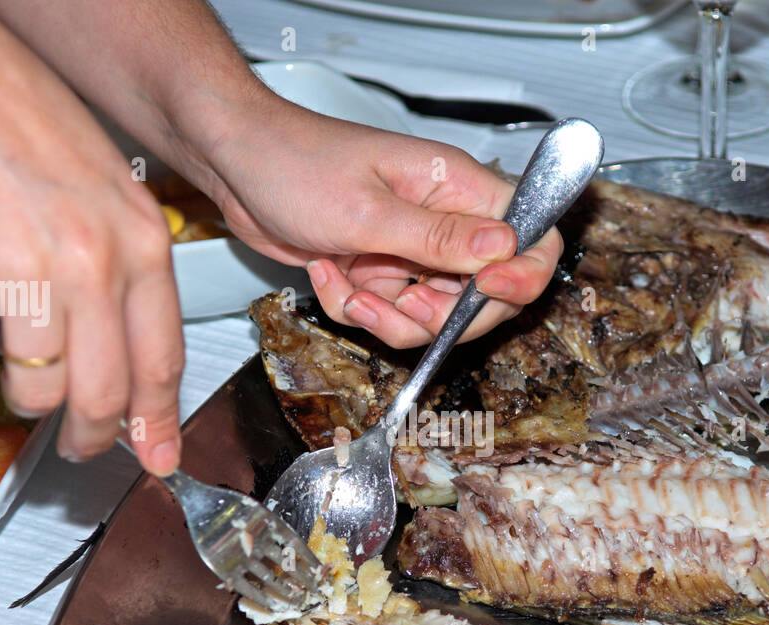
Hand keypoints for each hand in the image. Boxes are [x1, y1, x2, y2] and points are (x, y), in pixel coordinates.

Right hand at [0, 3, 185, 475]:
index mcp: (142, 242)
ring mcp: (24, 268)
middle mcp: (91, 260)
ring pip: (35, 387)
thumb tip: (135, 361)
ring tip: (13, 366)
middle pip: (103, 393)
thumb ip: (130, 278)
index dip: (158, 422)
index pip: (163, 360)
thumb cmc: (26, 125)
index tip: (157, 455)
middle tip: (78, 445)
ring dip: (22, 394)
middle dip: (91, 436)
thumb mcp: (113, 195)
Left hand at [201, 92, 562, 348]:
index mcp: (459, 190)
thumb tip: (506, 249)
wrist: (236, 166)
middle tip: (403, 301)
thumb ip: (439, 240)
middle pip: (486, 296)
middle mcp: (445, 222)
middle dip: (443, 315)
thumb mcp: (369, 211)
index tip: (488, 292)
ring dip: (388, 317)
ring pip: (434, 316)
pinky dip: (355, 307)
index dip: (522, 276)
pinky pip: (388, 315)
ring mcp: (413, 250)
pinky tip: (329, 272)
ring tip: (352, 288)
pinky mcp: (381, 271)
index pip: (532, 238)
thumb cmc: (295, 163)